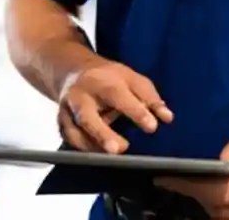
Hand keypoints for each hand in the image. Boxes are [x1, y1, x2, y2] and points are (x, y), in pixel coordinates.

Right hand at [57, 59, 172, 153]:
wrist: (73, 71)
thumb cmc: (108, 77)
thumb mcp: (132, 79)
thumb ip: (150, 97)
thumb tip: (167, 117)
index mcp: (102, 80)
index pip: (119, 96)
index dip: (136, 112)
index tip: (151, 127)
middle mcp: (81, 96)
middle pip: (87, 117)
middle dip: (102, 134)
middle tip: (121, 149)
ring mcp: (67, 110)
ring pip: (73, 132)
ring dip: (92, 146)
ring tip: (112, 156)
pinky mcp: (61, 123)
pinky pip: (69, 140)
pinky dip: (83, 149)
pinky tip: (98, 155)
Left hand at [154, 117, 228, 219]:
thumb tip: (220, 164)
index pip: (219, 190)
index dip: (190, 186)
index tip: (165, 179)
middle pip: (218, 207)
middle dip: (196, 192)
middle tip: (178, 178)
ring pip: (223, 217)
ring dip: (208, 203)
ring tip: (194, 186)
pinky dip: (221, 211)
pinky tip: (214, 198)